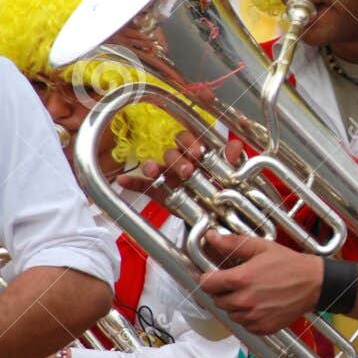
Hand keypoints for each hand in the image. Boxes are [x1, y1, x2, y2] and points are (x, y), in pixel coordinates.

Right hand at [118, 131, 245, 195]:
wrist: (216, 218)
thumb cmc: (221, 191)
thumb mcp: (230, 178)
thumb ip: (232, 162)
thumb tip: (235, 146)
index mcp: (197, 154)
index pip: (189, 139)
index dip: (191, 142)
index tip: (197, 152)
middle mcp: (181, 162)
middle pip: (172, 152)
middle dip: (177, 159)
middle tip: (186, 170)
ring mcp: (169, 176)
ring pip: (157, 166)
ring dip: (153, 166)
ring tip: (153, 171)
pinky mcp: (160, 192)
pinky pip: (143, 185)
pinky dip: (132, 182)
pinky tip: (122, 180)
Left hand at [197, 231, 321, 333]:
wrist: (313, 283)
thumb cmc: (289, 265)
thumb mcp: (260, 247)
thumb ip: (233, 243)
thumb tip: (212, 237)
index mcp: (241, 279)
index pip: (207, 284)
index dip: (208, 279)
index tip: (213, 277)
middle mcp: (244, 301)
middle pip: (217, 300)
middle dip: (222, 292)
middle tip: (236, 284)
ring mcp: (253, 317)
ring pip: (230, 314)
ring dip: (234, 306)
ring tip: (250, 294)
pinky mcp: (262, 328)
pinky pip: (244, 325)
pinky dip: (247, 317)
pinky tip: (258, 305)